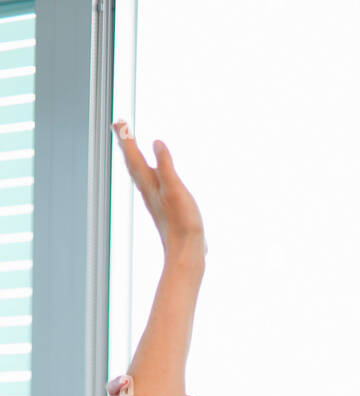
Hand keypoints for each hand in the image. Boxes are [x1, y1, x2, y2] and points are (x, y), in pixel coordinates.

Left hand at [111, 120, 204, 256]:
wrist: (186, 255)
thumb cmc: (182, 224)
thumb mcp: (176, 190)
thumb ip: (166, 166)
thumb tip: (156, 142)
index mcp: (149, 184)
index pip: (134, 156)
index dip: (126, 138)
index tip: (119, 120)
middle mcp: (148, 191)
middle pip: (133, 163)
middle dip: (126, 144)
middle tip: (119, 126)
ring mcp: (156, 201)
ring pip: (140, 175)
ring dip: (134, 158)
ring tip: (131, 146)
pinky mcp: (164, 210)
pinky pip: (151, 184)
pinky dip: (148, 173)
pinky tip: (154, 177)